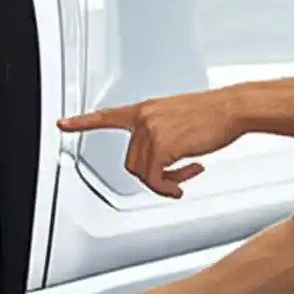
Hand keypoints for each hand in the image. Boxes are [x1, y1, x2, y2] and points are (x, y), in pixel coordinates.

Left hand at [58, 89, 245, 197]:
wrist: (232, 108)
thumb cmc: (212, 113)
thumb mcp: (178, 116)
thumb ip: (161, 132)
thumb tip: (160, 161)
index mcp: (145, 110)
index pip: (106, 115)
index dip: (82, 121)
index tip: (62, 123)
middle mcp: (143, 119)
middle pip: (131, 163)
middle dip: (153, 175)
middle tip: (176, 178)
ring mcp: (151, 131)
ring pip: (143, 174)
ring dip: (165, 181)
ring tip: (186, 174)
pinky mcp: (163, 145)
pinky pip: (156, 178)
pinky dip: (169, 185)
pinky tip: (186, 179)